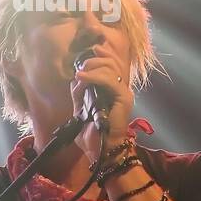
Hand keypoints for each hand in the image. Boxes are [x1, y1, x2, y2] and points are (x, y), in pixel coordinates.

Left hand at [70, 48, 134, 163]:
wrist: (102, 150)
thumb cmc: (93, 134)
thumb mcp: (81, 109)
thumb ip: (80, 93)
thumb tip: (76, 79)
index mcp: (113, 89)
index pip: (112, 63)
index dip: (103, 53)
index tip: (90, 49)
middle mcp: (120, 88)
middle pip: (111, 61)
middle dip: (93, 60)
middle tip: (80, 68)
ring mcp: (124, 92)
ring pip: (110, 67)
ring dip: (92, 67)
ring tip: (80, 74)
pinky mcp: (123, 98)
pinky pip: (109, 80)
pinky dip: (94, 76)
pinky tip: (81, 78)